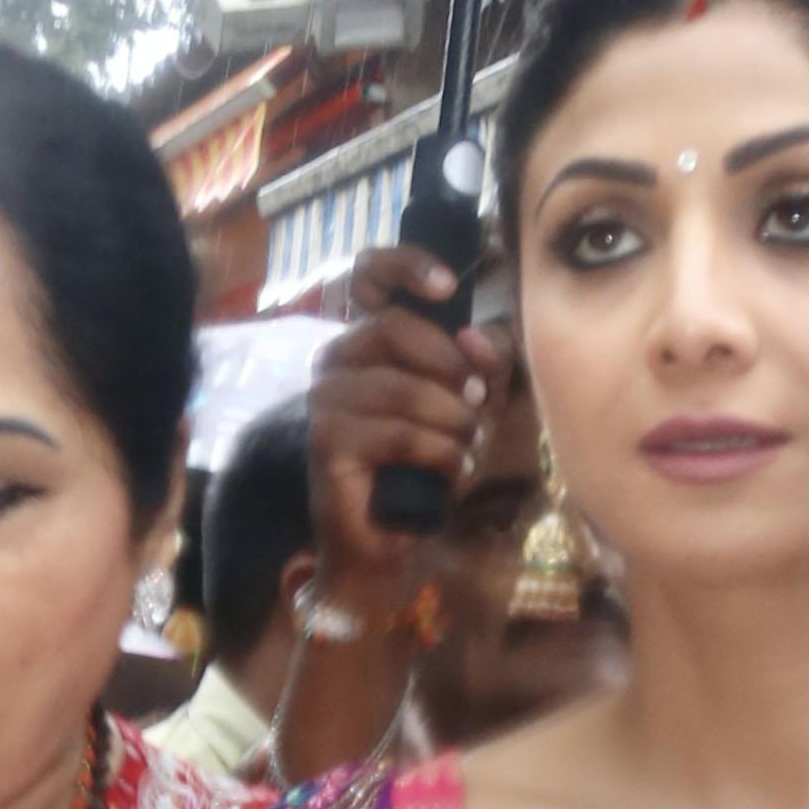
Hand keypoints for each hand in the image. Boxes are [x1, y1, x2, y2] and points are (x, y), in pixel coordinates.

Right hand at [306, 242, 506, 599]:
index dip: (406, 265)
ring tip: (466, 449)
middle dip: (449, 366)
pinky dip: (437, 453)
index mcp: (367, 338)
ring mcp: (324, 398)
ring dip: (452, 421)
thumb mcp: (472, 403)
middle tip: (477, 405)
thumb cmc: (426, 468)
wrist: (387, 543)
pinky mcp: (326, 441)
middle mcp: (336, 359)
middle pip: (395, 326)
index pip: (368, 274)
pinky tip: (449, 473)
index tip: (448, 286)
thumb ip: (484, 362)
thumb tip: (476, 338)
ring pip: (402, 387)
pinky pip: (397, 432)